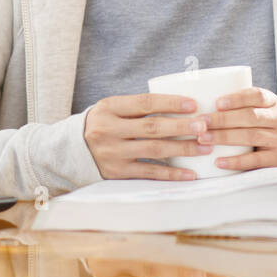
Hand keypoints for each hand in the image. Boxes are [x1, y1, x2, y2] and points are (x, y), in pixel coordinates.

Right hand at [82, 93, 213, 180]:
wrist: (71, 150)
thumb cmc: (103, 124)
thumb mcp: (112, 109)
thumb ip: (137, 108)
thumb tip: (181, 107)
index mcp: (110, 108)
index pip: (145, 103)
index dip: (171, 103)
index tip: (194, 105)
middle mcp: (109, 130)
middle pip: (152, 127)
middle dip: (182, 127)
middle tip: (205, 127)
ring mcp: (113, 153)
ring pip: (154, 150)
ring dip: (182, 149)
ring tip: (204, 147)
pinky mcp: (116, 172)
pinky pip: (149, 173)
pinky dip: (171, 174)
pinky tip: (190, 174)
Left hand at [196, 86, 276, 169]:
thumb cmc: (264, 122)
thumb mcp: (260, 108)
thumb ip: (239, 104)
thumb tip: (200, 99)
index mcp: (273, 102)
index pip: (257, 95)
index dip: (237, 99)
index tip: (217, 103)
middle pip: (250, 117)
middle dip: (223, 119)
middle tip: (201, 122)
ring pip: (251, 136)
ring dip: (224, 137)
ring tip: (203, 138)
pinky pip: (255, 160)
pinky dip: (235, 161)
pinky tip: (218, 161)